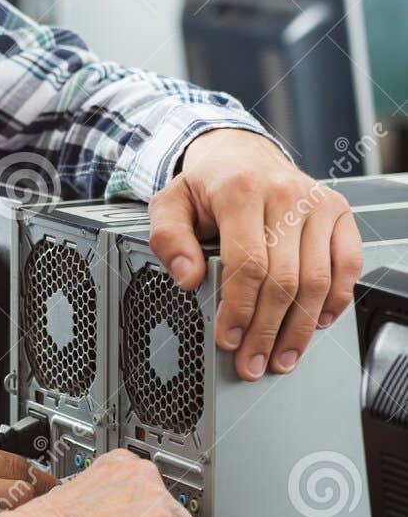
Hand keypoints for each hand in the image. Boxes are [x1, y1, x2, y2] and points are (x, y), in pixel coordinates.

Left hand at [148, 130, 363, 379]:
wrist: (242, 153)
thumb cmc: (208, 185)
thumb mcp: (170, 203)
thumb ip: (168, 239)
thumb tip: (186, 278)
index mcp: (242, 190)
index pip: (247, 264)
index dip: (239, 310)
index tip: (228, 339)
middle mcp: (285, 194)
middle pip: (283, 280)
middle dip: (266, 331)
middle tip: (252, 363)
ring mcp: (317, 203)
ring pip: (317, 280)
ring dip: (300, 329)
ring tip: (282, 357)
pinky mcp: (339, 211)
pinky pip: (347, 264)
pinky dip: (335, 301)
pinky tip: (316, 324)